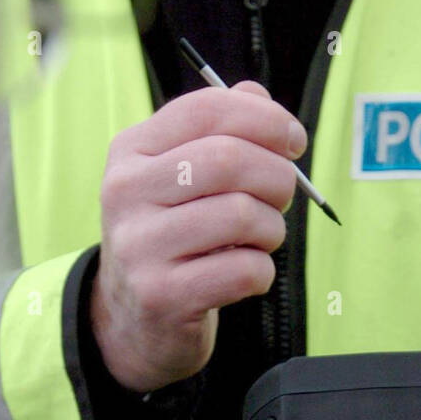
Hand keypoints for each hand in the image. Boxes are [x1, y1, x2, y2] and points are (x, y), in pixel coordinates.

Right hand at [91, 83, 306, 391]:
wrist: (131, 320)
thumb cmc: (170, 238)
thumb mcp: (177, 178)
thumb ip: (217, 133)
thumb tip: (259, 99)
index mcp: (131, 150)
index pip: (207, 110)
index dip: (265, 120)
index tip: (293, 141)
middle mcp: (127, 192)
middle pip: (229, 160)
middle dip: (277, 177)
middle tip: (282, 197)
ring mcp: (141, 246)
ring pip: (242, 215)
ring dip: (272, 229)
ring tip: (261, 239)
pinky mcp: (164, 296)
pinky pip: (243, 270)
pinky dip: (262, 272)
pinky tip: (247, 273)